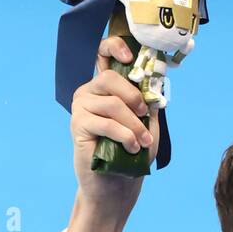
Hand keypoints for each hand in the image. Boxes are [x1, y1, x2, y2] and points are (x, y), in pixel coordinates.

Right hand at [65, 36, 159, 231]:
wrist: (115, 184)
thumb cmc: (131, 152)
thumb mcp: (146, 124)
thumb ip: (148, 103)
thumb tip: (154, 86)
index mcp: (106, 87)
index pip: (103, 53)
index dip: (115, 47)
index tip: (130, 58)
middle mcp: (90, 92)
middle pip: (110, 78)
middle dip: (134, 96)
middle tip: (145, 114)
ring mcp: (82, 107)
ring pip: (112, 104)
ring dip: (134, 124)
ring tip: (143, 143)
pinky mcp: (78, 125)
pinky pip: (106, 123)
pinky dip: (125, 135)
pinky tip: (132, 148)